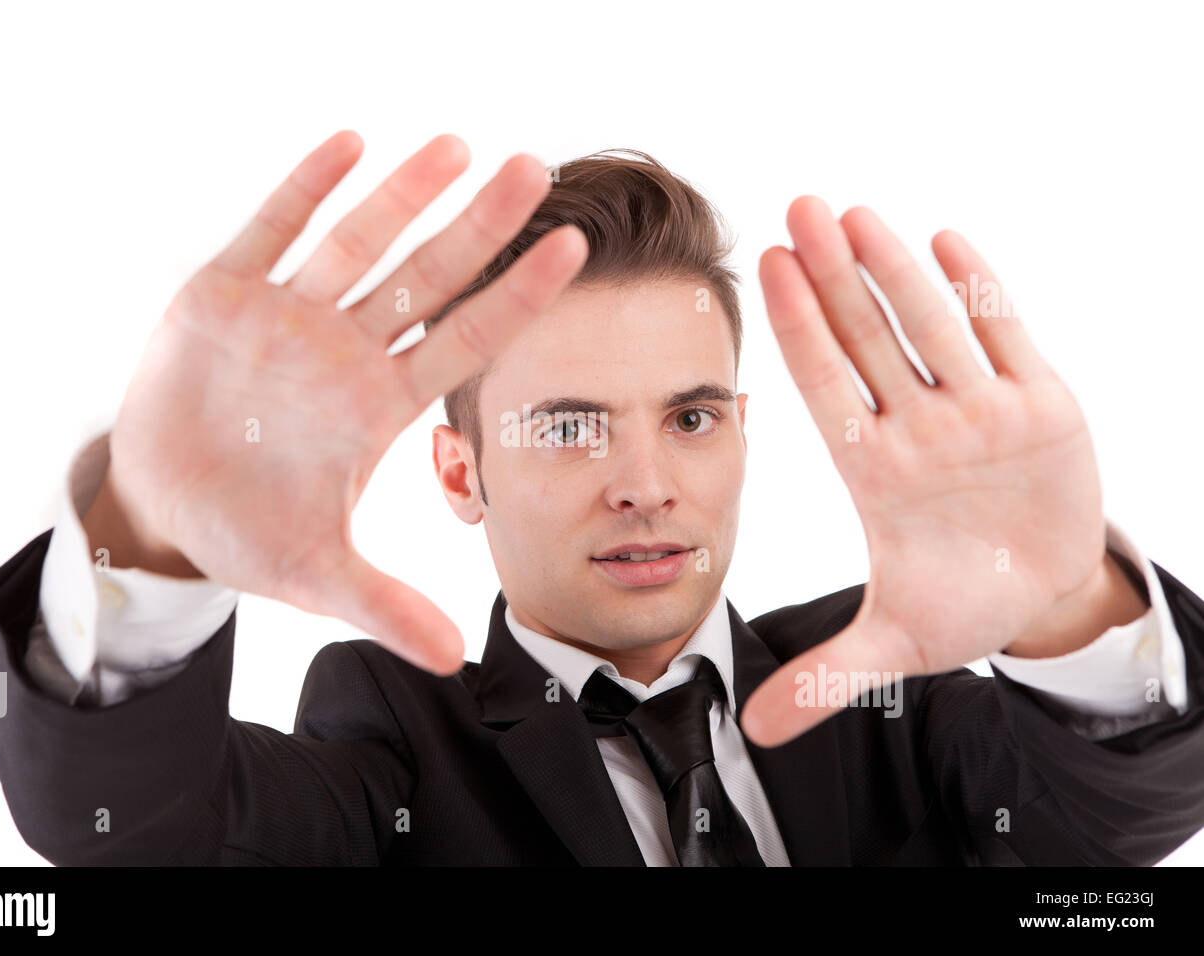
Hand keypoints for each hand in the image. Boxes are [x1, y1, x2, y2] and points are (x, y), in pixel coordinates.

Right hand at [93, 131, 586, 674]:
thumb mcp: (316, 575)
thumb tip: (454, 662)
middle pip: (426, 275)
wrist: (162, 508)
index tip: (574, 251)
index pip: (464, 341)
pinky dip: (305, 190)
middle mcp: (345, 350)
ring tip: (456, 144)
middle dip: (478, 225)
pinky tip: (350, 143)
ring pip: (357, 242)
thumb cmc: (247, 534)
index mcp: (377, 405)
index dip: (516, 297)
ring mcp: (289, 317)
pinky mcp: (224, 295)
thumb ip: (386, 606)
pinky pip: (272, 231)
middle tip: (534, 168)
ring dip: (402, 194)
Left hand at [741, 196, 1107, 745]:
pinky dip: (982, 292)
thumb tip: (757, 733)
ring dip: (894, 268)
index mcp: (875, 473)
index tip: (762, 267)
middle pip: (868, 338)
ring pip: (930, 326)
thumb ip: (828, 678)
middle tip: (796, 208)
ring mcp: (977, 412)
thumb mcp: (894, 648)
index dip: (797, 327)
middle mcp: (918, 429)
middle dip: (832, 275)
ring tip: (855, 211)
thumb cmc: (960, 606)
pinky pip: (1006, 336)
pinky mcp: (1041, 406)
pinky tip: (946, 240)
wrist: (1041, 593)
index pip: (826, 385)